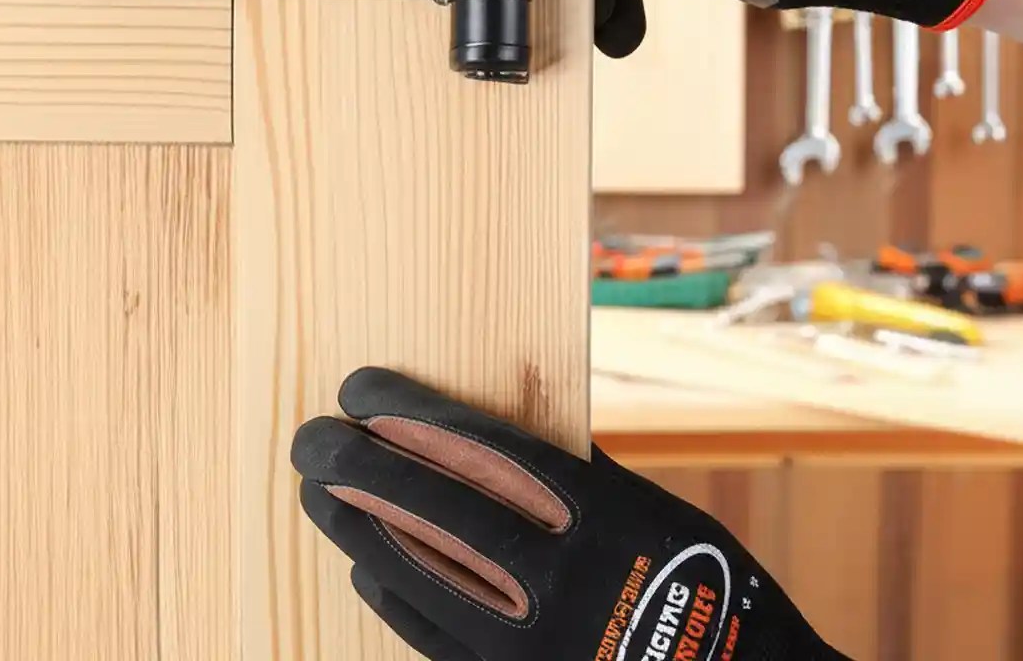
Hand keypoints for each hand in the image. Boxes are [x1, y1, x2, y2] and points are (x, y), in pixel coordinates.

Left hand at [292, 367, 848, 659]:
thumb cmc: (713, 595)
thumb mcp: (659, 516)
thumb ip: (580, 478)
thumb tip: (496, 437)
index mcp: (605, 518)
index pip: (484, 450)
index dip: (413, 414)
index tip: (359, 387)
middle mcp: (564, 580)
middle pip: (437, 510)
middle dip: (362, 467)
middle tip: (310, 438)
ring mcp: (535, 645)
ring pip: (422, 575)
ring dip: (359, 530)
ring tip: (317, 495)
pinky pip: (435, 640)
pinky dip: (395, 598)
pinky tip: (362, 569)